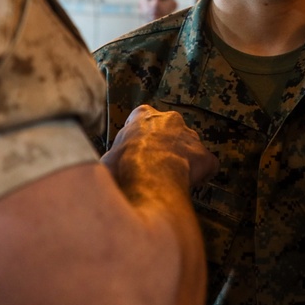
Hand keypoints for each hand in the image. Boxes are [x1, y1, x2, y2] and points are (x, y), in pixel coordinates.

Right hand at [102, 105, 218, 188]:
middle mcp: (170, 120)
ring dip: (183, 161)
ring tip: (171, 181)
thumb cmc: (121, 167)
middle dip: (166, 147)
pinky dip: (202, 176)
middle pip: (171, 130)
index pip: (143, 117)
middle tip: (155, 169)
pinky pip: (207, 166)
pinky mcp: (206, 156)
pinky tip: (190, 187)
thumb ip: (109, 158)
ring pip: (190, 148)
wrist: (147, 176)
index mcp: (143, 116)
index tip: (138, 150)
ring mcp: (191, 137)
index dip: (141, 136)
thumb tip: (96, 171)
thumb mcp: (104, 158)